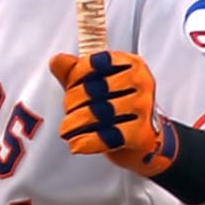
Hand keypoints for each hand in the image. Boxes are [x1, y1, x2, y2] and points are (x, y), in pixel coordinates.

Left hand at [48, 50, 177, 175]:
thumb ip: (73, 71)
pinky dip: (86, 141)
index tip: (70, 89)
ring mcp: (144, 107)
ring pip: (98, 113)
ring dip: (75, 123)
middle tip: (68, 113)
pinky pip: (107, 136)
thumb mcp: (96, 85)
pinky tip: (75, 143)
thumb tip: (56, 60)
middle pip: (94, 89)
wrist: (147, 140)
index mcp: (132, 63)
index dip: (74, 78)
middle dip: (72, 102)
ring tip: (67, 129)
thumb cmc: (119, 108)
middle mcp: (142, 81)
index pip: (93, 63)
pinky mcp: (141, 133)